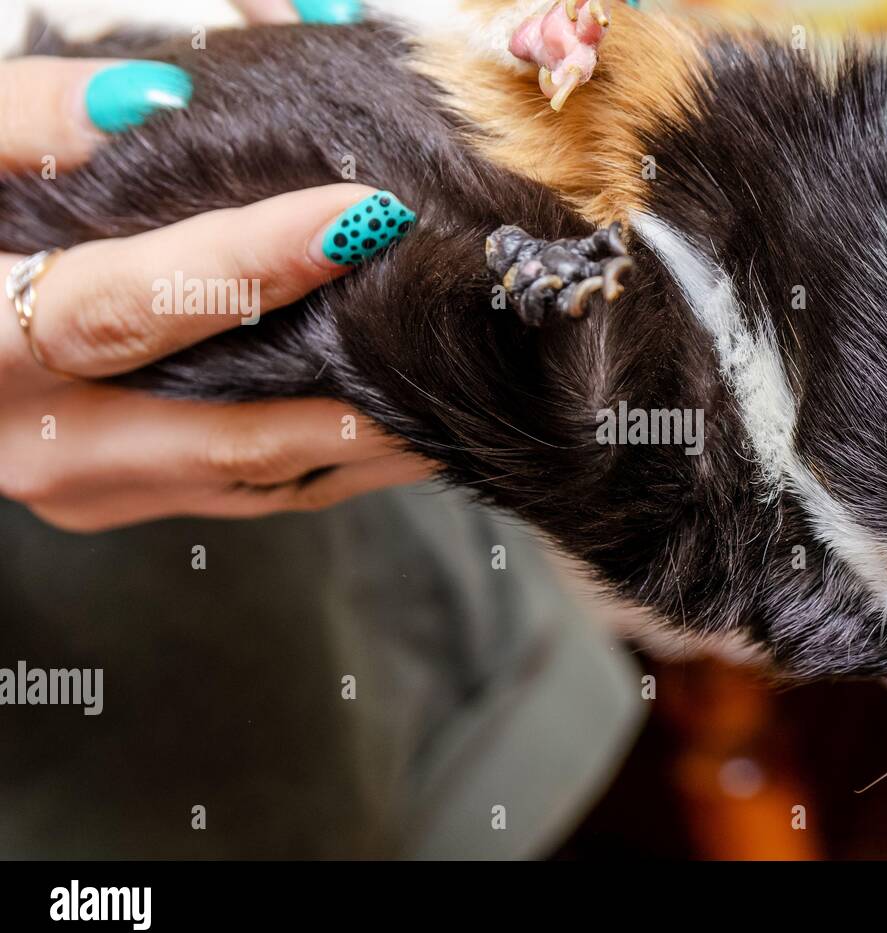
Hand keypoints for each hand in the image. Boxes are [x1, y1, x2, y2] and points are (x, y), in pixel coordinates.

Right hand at [0, 44, 427, 531]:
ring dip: (369, 443)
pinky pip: (253, 491)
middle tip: (464, 343)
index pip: (135, 306)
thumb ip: (27, 120)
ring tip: (462, 392)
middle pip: (233, 432)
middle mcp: (48, 440)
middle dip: (361, 395)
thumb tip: (148, 97)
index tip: (363, 215)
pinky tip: (399, 421)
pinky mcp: (127, 500)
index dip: (251, 262)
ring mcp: (94, 486)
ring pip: (261, 478)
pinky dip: (333, 459)